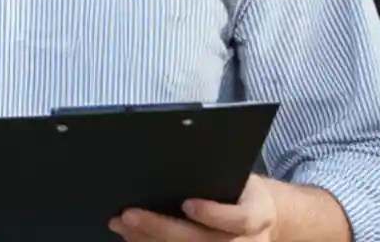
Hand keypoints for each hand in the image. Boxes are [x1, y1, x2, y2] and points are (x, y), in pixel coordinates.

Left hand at [109, 174, 277, 240]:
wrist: (260, 219)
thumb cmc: (241, 191)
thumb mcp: (241, 178)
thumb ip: (217, 172)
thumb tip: (176, 148)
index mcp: (257, 215)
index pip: (239, 219)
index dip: (213, 214)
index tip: (187, 203)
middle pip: (201, 241)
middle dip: (161, 228)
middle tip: (130, 214)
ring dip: (146, 240)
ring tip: (120, 223)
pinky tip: (130, 234)